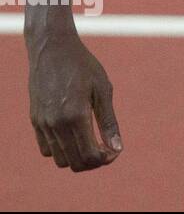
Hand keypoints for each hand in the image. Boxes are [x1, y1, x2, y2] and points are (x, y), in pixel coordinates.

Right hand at [28, 30, 121, 171]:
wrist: (52, 49)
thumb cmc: (83, 66)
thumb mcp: (103, 90)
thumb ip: (109, 122)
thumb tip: (118, 148)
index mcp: (76, 116)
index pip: (90, 156)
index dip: (105, 159)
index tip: (115, 150)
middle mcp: (56, 124)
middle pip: (75, 163)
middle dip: (94, 162)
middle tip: (106, 148)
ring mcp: (43, 124)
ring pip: (59, 159)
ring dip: (77, 157)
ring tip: (92, 142)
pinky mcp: (35, 120)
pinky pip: (46, 148)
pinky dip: (61, 150)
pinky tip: (75, 135)